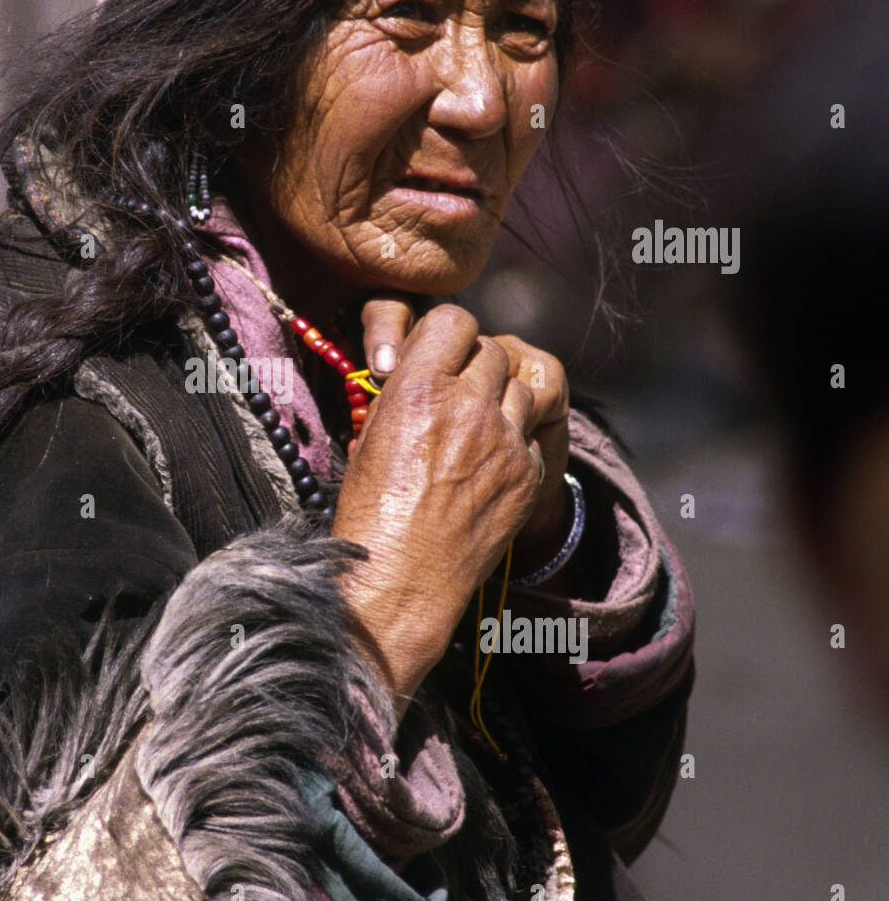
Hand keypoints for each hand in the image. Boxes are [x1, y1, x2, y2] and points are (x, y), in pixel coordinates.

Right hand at [357, 299, 571, 570]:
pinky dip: (515, 440)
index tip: (442, 352)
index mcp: (416, 389)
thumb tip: (420, 371)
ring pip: (521, 388)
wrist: (402, 579)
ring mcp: (503, 440)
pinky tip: (488, 464)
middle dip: (477, 365)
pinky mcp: (526, 473)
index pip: (455, 320)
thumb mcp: (370, 437)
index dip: (449, 334)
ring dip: (501, 399)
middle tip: (460, 391)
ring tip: (476, 428)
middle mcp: (466, 405)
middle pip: (493, 352)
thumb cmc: (371, 513)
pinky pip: (531, 434)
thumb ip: (401, 394)